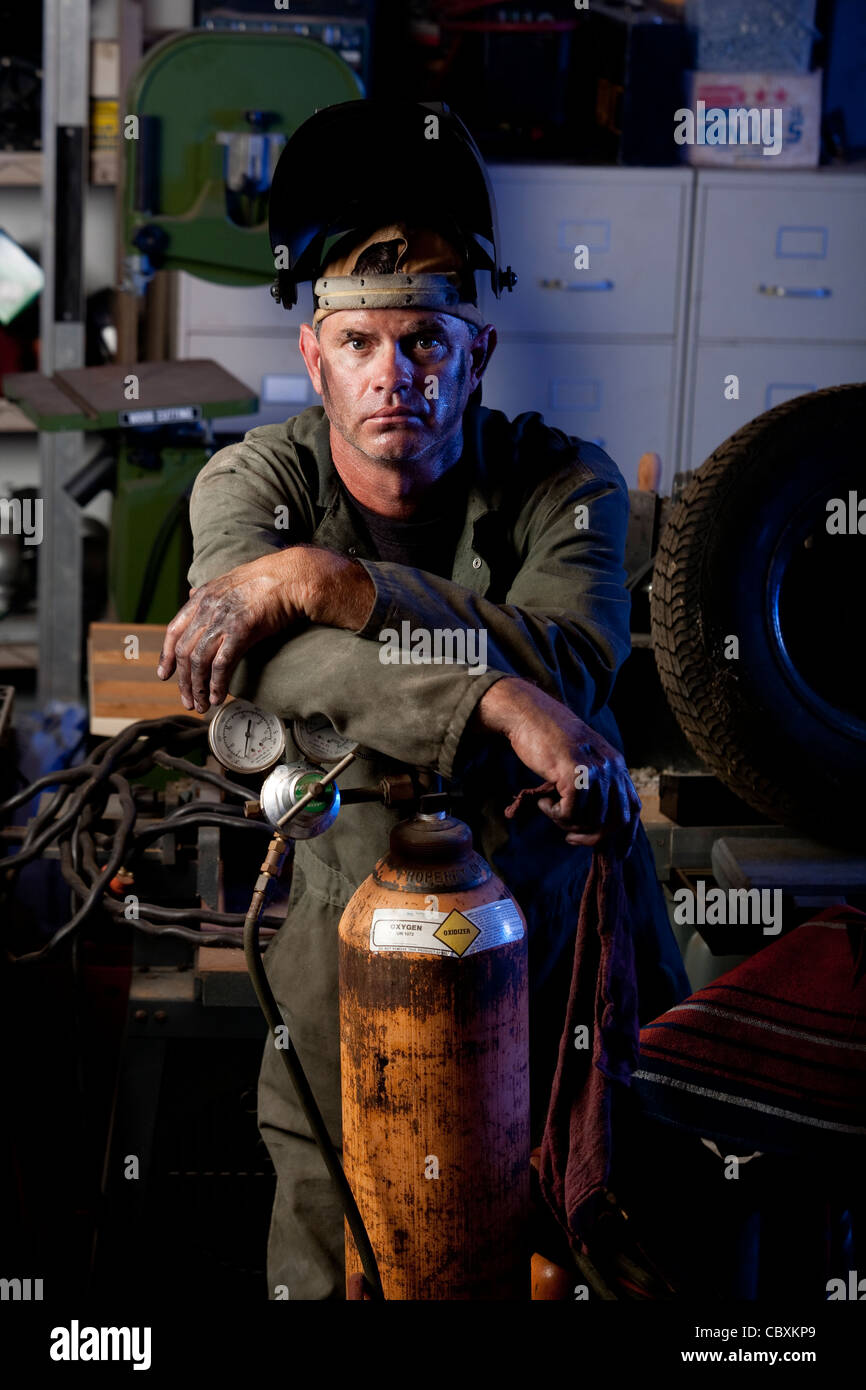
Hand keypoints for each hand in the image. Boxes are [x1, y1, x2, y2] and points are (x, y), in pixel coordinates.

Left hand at [157, 550, 305, 711]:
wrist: (292, 577)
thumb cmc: (267, 581)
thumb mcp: (229, 582)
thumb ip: (208, 593)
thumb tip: (191, 594)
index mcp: (202, 598)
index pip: (174, 630)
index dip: (166, 655)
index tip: (164, 674)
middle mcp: (208, 609)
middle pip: (185, 652)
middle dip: (183, 681)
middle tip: (188, 700)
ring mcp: (223, 620)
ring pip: (199, 661)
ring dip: (198, 688)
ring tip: (202, 704)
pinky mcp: (241, 631)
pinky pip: (221, 664)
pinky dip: (217, 684)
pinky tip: (217, 697)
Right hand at [477, 678, 640, 853]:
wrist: (527, 713)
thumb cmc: (548, 738)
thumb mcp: (582, 758)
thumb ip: (595, 783)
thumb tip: (596, 823)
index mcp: (616, 764)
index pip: (633, 807)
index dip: (626, 835)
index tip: (615, 853)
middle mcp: (610, 767)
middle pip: (616, 821)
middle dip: (593, 838)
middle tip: (570, 838)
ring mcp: (594, 770)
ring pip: (591, 820)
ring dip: (567, 823)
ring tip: (551, 808)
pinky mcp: (574, 773)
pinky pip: (570, 813)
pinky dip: (555, 814)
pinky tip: (544, 802)